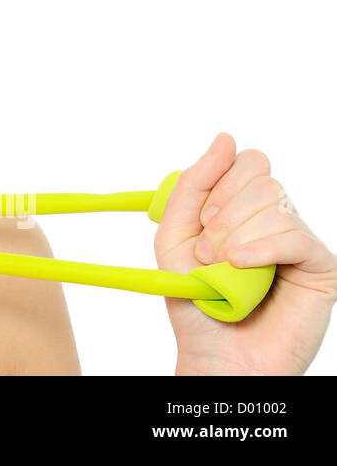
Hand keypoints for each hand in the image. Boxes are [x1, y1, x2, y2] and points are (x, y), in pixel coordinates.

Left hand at [153, 132, 336, 374]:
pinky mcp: (319, 266)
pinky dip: (262, 247)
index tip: (202, 215)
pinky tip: (243, 267)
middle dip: (224, 208)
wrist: (217, 356)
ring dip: (237, 234)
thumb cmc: (196, 302)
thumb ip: (191, 187)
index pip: (243, 160)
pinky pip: (296, 235)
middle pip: (260, 174)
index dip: (219, 178)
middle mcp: (272, 218)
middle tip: (207, 248)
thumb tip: (225, 138)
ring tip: (222, 268)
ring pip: (275, 202)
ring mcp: (297, 240)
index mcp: (239, 206)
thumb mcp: (174, 237)